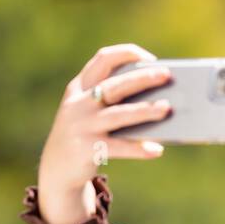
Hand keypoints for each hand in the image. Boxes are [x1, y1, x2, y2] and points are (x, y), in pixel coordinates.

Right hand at [37, 43, 173, 223]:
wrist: (58, 169)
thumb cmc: (85, 135)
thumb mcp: (90, 112)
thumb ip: (113, 102)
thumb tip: (157, 99)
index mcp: (79, 88)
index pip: (103, 60)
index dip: (126, 54)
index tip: (149, 58)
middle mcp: (78, 104)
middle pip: (114, 86)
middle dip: (141, 79)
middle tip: (166, 75)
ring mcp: (81, 126)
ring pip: (118, 115)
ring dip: (144, 110)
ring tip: (166, 108)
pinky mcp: (86, 149)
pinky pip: (118, 147)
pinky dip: (139, 149)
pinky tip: (157, 150)